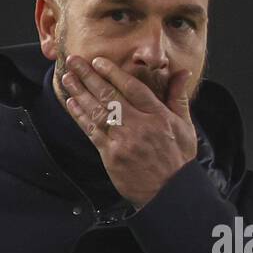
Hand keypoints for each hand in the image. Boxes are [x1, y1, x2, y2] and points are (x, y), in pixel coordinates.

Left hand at [60, 54, 197, 208]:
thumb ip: (178, 96)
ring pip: (97, 111)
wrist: (170, 192)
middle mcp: (139, 126)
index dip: (113, 72)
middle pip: (110, 96)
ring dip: (80, 93)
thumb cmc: (178, 159)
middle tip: (74, 62)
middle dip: (89, 76)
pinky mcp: (111, 155)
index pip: (133, 88)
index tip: (98, 61)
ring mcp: (123, 141)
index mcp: (158, 116)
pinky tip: (72, 103)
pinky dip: (80, 116)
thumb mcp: (185, 125)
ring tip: (67, 78)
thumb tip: (183, 72)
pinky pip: (92, 131)